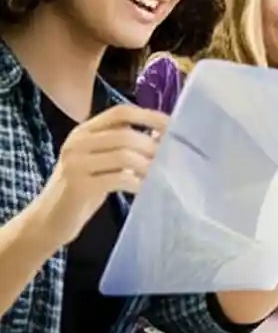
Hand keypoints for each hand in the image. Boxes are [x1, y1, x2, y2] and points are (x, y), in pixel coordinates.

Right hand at [33, 105, 168, 246]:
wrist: (49, 219)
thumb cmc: (84, 188)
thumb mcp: (103, 161)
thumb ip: (125, 146)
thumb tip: (164, 135)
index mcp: (84, 131)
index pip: (121, 112)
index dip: (150, 116)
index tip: (173, 126)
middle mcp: (77, 142)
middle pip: (126, 135)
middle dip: (153, 147)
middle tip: (171, 159)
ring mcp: (75, 163)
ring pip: (124, 155)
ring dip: (149, 166)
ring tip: (161, 174)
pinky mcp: (78, 186)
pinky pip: (119, 178)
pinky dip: (138, 183)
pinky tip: (145, 189)